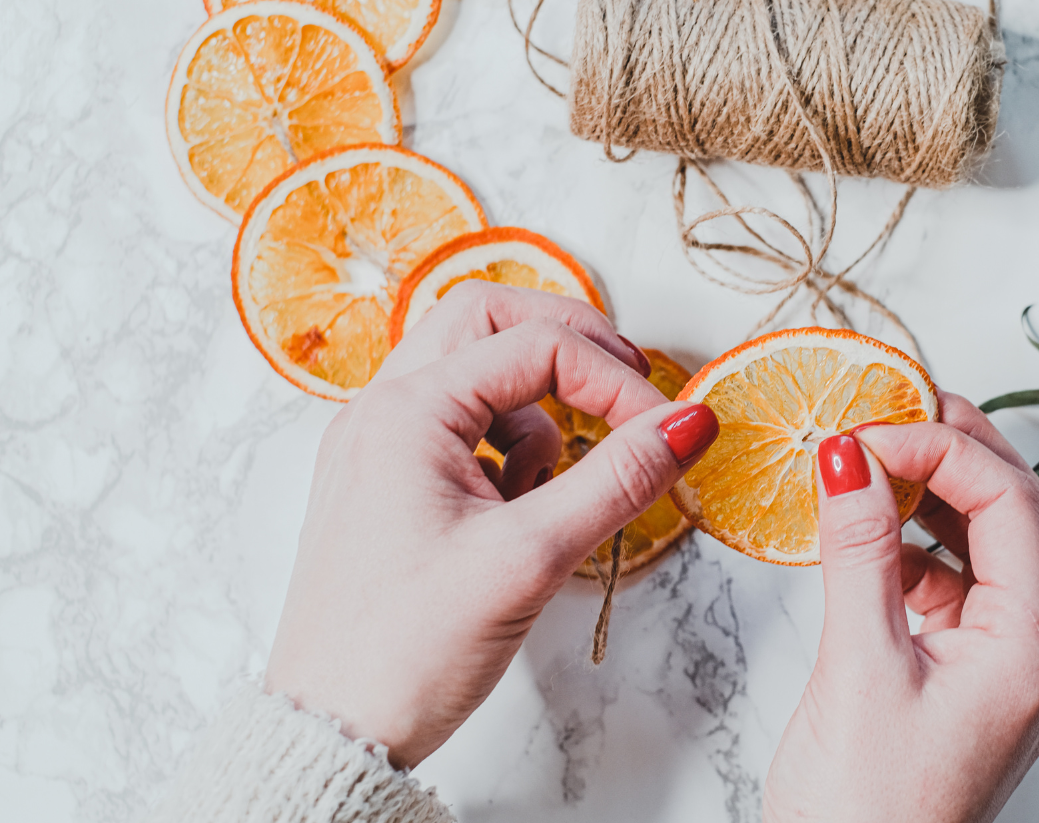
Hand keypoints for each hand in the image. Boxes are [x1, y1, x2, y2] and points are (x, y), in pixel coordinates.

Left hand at [263, 282, 719, 767]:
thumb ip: (619, 479)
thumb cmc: (408, 652)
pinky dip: (508, 445)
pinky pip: (460, 424)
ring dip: (537, 402)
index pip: (537, 346)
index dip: (616, 381)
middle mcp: (382, 411)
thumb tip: (692, 420)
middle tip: (626, 391)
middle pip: (488, 319)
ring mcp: (379, 445)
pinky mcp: (388, 483)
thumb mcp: (532, 558)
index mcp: (405, 413)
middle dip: (569, 344)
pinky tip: (521, 509)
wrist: (333, 732)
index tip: (667, 432)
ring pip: (474, 369)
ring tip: (556, 484)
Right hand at [763, 392, 1038, 822]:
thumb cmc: (864, 815)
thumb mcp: (857, 668)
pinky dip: (915, 551)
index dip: (944, 449)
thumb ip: (859, 553)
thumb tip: (849, 456)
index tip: (868, 429)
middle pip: (1016, 516)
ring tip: (873, 461)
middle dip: (957, 453)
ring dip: (936, 498)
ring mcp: (1001, 670)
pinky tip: (870, 537)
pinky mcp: (962, 683)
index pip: (1012, 505)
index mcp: (1029, 650)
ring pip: (987, 550)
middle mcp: (1031, 655)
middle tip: (888, 411)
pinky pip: (955, 591)